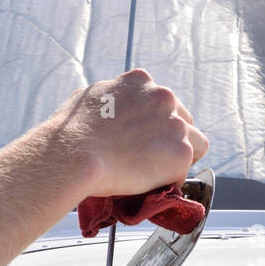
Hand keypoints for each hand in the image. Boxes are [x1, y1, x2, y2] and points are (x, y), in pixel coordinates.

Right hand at [44, 69, 208, 197]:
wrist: (73, 155)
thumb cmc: (70, 131)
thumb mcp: (89, 99)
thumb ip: (111, 100)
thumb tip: (112, 108)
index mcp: (140, 81)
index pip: (160, 101)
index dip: (151, 121)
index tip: (140, 135)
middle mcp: (163, 97)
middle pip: (182, 120)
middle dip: (168, 137)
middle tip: (147, 156)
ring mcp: (175, 125)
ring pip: (195, 144)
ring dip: (176, 157)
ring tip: (153, 173)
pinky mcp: (180, 153)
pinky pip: (182, 171)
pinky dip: (167, 179)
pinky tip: (146, 184)